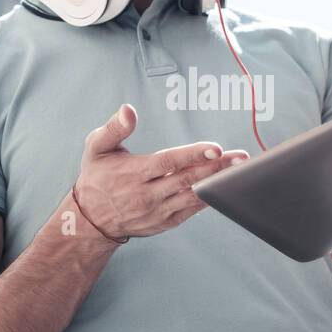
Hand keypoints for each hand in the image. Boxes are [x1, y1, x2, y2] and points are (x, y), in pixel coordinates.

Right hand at [73, 103, 248, 240]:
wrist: (91, 218)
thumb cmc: (96, 176)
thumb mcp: (96, 148)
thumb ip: (114, 129)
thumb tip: (128, 110)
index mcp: (134, 173)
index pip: (168, 162)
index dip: (193, 155)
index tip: (215, 148)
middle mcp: (147, 194)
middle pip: (187, 179)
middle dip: (216, 168)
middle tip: (240, 158)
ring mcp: (158, 211)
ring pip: (192, 197)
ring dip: (217, 184)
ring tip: (239, 171)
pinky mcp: (165, 222)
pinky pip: (190, 210)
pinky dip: (207, 199)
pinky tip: (223, 187)